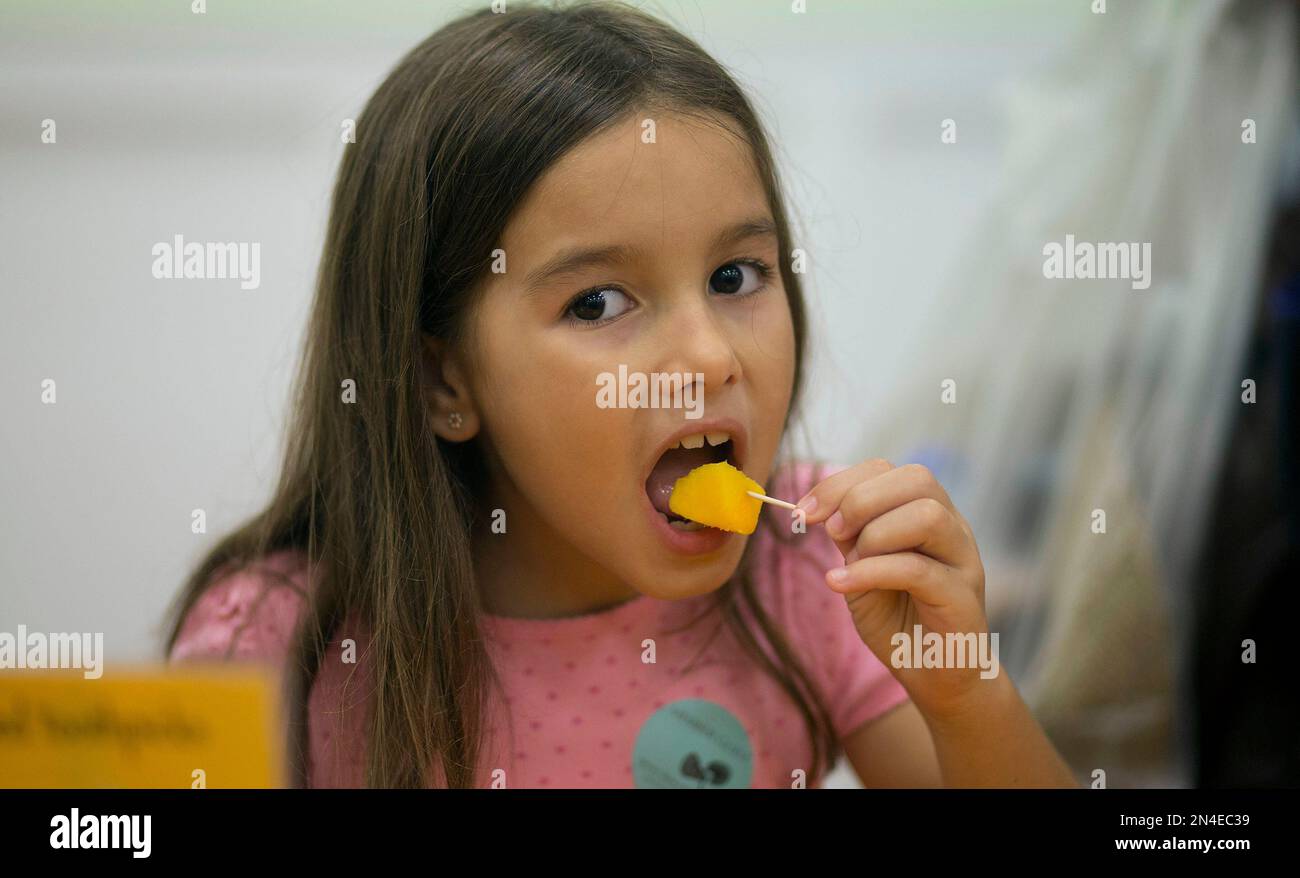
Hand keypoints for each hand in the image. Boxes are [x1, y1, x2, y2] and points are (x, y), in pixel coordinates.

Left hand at [796, 459, 993, 723]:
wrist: (933, 674)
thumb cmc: (897, 618)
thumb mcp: (861, 567)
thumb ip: (850, 535)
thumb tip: (823, 507)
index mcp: (926, 511)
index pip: (887, 470)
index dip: (841, 482)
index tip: (804, 511)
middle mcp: (952, 527)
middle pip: (917, 478)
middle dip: (860, 499)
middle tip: (830, 532)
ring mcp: (963, 560)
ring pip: (927, 516)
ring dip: (874, 534)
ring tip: (848, 562)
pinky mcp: (962, 598)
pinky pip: (918, 570)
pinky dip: (871, 572)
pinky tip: (841, 584)